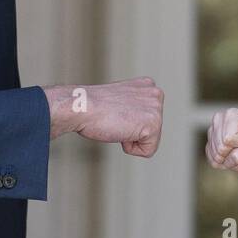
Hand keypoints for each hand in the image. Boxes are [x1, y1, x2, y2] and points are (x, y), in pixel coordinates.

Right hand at [43, 77, 163, 156]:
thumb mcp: (119, 100)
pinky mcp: (154, 124)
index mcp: (148, 85)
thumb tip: (134, 118)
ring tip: (116, 123)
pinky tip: (119, 130)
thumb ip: (133, 106)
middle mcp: (156, 93)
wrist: (81, 108)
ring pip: (150, 142)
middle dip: (131, 131)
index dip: (128, 123)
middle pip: (152, 131)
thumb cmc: (91, 107)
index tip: (113, 112)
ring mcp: (156, 108)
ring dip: (130, 139)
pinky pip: (147, 151)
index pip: (148, 119)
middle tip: (114, 118)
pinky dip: (130, 148)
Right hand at [205, 107, 237, 186]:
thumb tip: (226, 160)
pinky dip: (225, 164)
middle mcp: (219, 121)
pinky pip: (212, 161)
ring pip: (216, 155)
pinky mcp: (211, 147)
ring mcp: (213, 134)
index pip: (228, 138)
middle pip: (220, 147)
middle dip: (235, 152)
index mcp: (232, 114)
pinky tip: (233, 156)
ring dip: (230, 158)